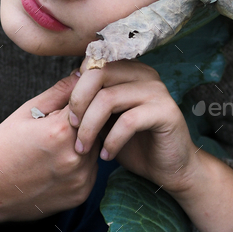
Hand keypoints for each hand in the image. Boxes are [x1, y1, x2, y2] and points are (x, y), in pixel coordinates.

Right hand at [0, 72, 102, 224]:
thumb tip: (84, 73)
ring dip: (86, 143)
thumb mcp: (27, 111)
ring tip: (57, 145)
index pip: (90, 103)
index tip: (73, 102)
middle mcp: (74, 156)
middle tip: (63, 125)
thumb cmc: (2, 145)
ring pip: (97, 150)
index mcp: (60, 130)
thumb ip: (59, 92)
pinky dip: (81, 165)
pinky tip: (57, 164)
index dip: (83, 100)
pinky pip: (91, 172)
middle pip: (98, 127)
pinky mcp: (80, 195)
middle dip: (86, 122)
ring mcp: (79, 179)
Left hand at [68, 60, 200, 196]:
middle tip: (71, 129)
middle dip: (78, 103)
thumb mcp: (105, 120)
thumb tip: (63, 89)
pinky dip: (112, 141)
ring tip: (83, 148)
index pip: (92, 63)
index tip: (67, 116)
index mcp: (128, 70)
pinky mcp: (166, 111)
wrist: (169, 168)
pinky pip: (128, 121)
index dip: (74, 88)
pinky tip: (106, 155)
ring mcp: (157, 90)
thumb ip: (90, 102)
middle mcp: (144, 73)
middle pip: (98, 74)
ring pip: (108, 98)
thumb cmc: (133, 143)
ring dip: (89, 127)